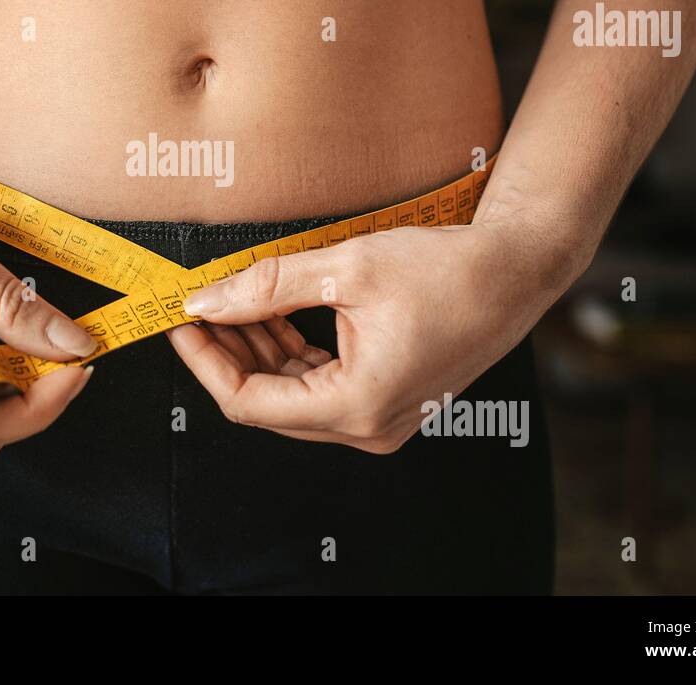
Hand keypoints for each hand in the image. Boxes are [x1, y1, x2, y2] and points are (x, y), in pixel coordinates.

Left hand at [167, 218, 574, 452]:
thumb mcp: (344, 269)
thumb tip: (204, 302)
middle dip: (227, 353)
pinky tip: (272, 313)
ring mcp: (379, 421)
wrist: (515, 272)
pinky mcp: (386, 402)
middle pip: (267, 403)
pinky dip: (291, 353)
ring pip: (291, 395)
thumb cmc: (442, 269)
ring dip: (258, 351)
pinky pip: (320, 387)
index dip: (206, 363)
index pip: (248, 403)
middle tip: (200, 305)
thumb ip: (266, 288)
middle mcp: (367, 428)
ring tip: (233, 301)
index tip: (181, 323)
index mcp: (356, 406)